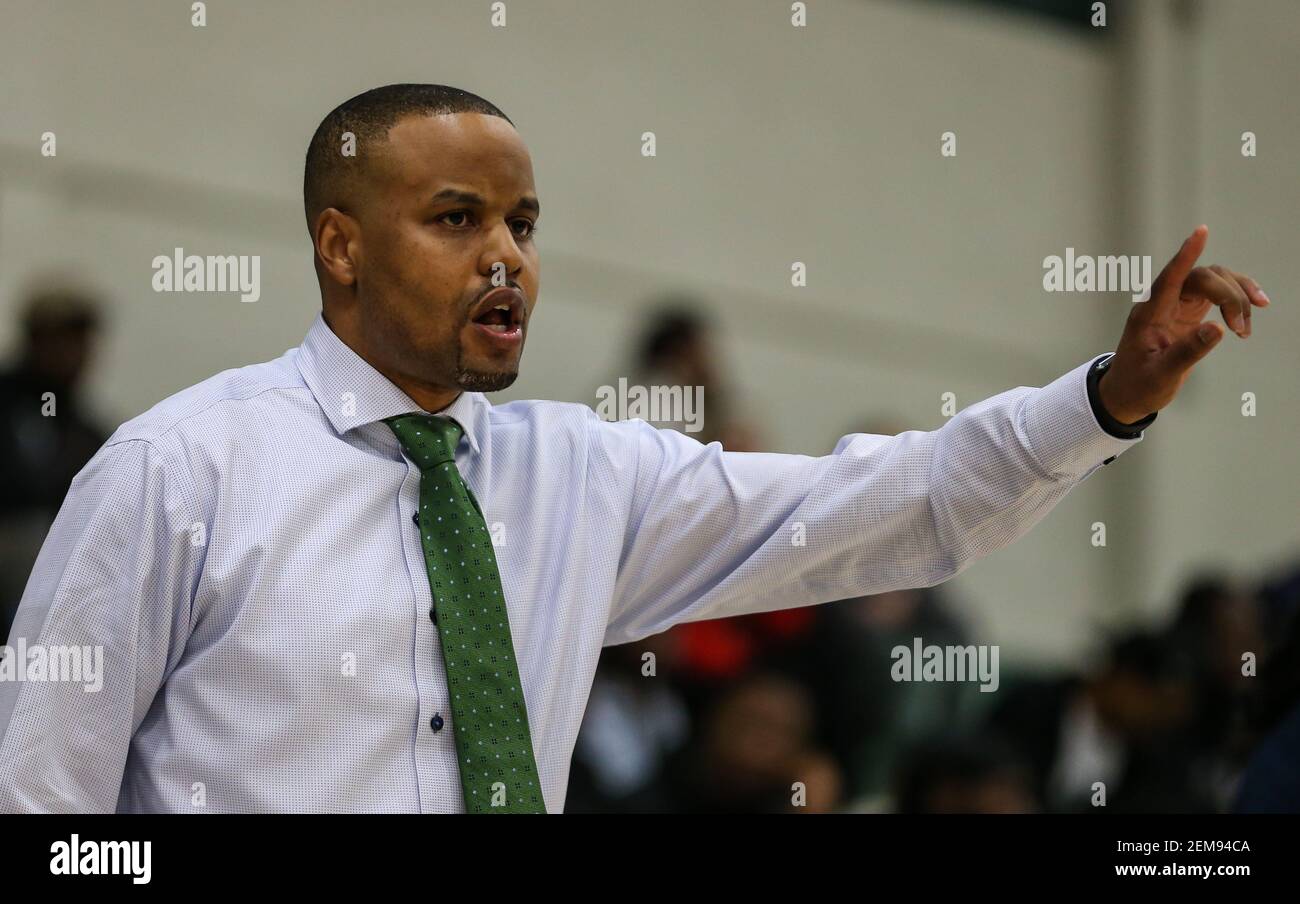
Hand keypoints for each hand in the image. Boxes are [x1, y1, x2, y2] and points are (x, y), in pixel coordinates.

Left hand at [1097, 225, 1270, 424]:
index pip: (1169, 278)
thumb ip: (1187, 352)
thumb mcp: (1161, 375)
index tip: (1201, 231)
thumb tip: (1217, 328)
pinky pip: (1217, 293)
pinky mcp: (1189, 312)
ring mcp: (1177, 305)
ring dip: (1236, 297)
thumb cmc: (1139, 385)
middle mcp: (1162, 303)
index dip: (1185, 255)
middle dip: (1228, 296)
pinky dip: (1236, 299)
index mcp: (1148, 314)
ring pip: (1213, 281)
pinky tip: (1252, 312)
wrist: (1128, 395)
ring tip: (1246, 329)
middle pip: (1201, 278)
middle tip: (1241, 329)